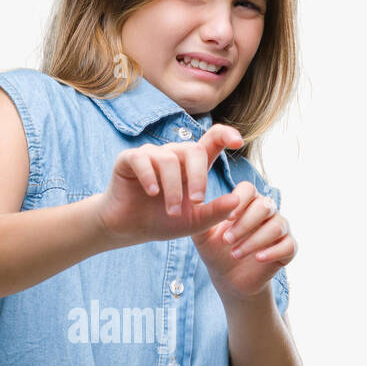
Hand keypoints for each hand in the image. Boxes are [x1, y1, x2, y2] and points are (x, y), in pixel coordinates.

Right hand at [93, 124, 245, 246]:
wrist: (128, 230)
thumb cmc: (162, 221)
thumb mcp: (194, 222)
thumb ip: (215, 212)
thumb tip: (237, 201)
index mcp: (192, 165)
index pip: (212, 140)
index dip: (226, 135)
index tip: (238, 142)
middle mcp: (173, 155)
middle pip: (193, 150)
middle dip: (198, 177)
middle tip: (196, 202)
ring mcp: (150, 155)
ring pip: (169, 160)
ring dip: (173, 188)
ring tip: (172, 211)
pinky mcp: (129, 159)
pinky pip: (142, 159)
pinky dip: (149, 176)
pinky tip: (153, 193)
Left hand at [191, 179, 296, 305]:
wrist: (228, 279)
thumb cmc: (216, 251)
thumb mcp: (202, 236)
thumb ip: (200, 218)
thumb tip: (196, 199)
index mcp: (247, 202)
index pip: (248, 189)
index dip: (239, 201)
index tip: (226, 218)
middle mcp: (267, 211)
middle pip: (264, 206)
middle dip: (245, 224)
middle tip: (226, 240)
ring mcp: (280, 228)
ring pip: (276, 226)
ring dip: (254, 240)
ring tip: (235, 253)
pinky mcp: (289, 248)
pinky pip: (289, 245)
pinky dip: (273, 252)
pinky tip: (258, 258)